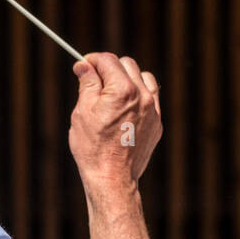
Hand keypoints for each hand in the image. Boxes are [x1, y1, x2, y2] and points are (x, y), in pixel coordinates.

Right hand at [69, 52, 161, 189]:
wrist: (113, 179)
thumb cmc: (93, 148)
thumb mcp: (82, 113)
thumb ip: (86, 84)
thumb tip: (83, 65)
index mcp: (122, 90)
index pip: (108, 60)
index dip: (92, 60)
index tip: (83, 66)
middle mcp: (142, 95)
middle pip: (126, 64)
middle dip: (109, 69)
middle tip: (93, 82)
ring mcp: (153, 109)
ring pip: (142, 77)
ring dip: (127, 80)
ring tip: (111, 95)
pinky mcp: (157, 123)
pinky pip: (151, 97)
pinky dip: (139, 96)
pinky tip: (125, 108)